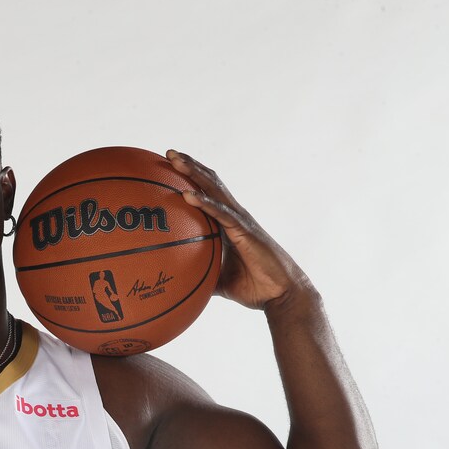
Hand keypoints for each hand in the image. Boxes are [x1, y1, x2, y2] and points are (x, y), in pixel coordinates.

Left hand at [166, 150, 310, 309]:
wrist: (280, 295)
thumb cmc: (253, 287)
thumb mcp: (218, 280)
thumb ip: (201, 274)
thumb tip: (177, 281)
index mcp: (228, 223)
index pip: (208, 193)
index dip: (191, 178)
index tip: (169, 166)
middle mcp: (235, 216)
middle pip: (210, 183)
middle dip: (190, 166)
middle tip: (169, 152)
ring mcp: (240, 221)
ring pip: (214, 190)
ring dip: (194, 173)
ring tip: (174, 159)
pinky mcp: (245, 231)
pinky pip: (221, 214)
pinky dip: (204, 203)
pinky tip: (187, 195)